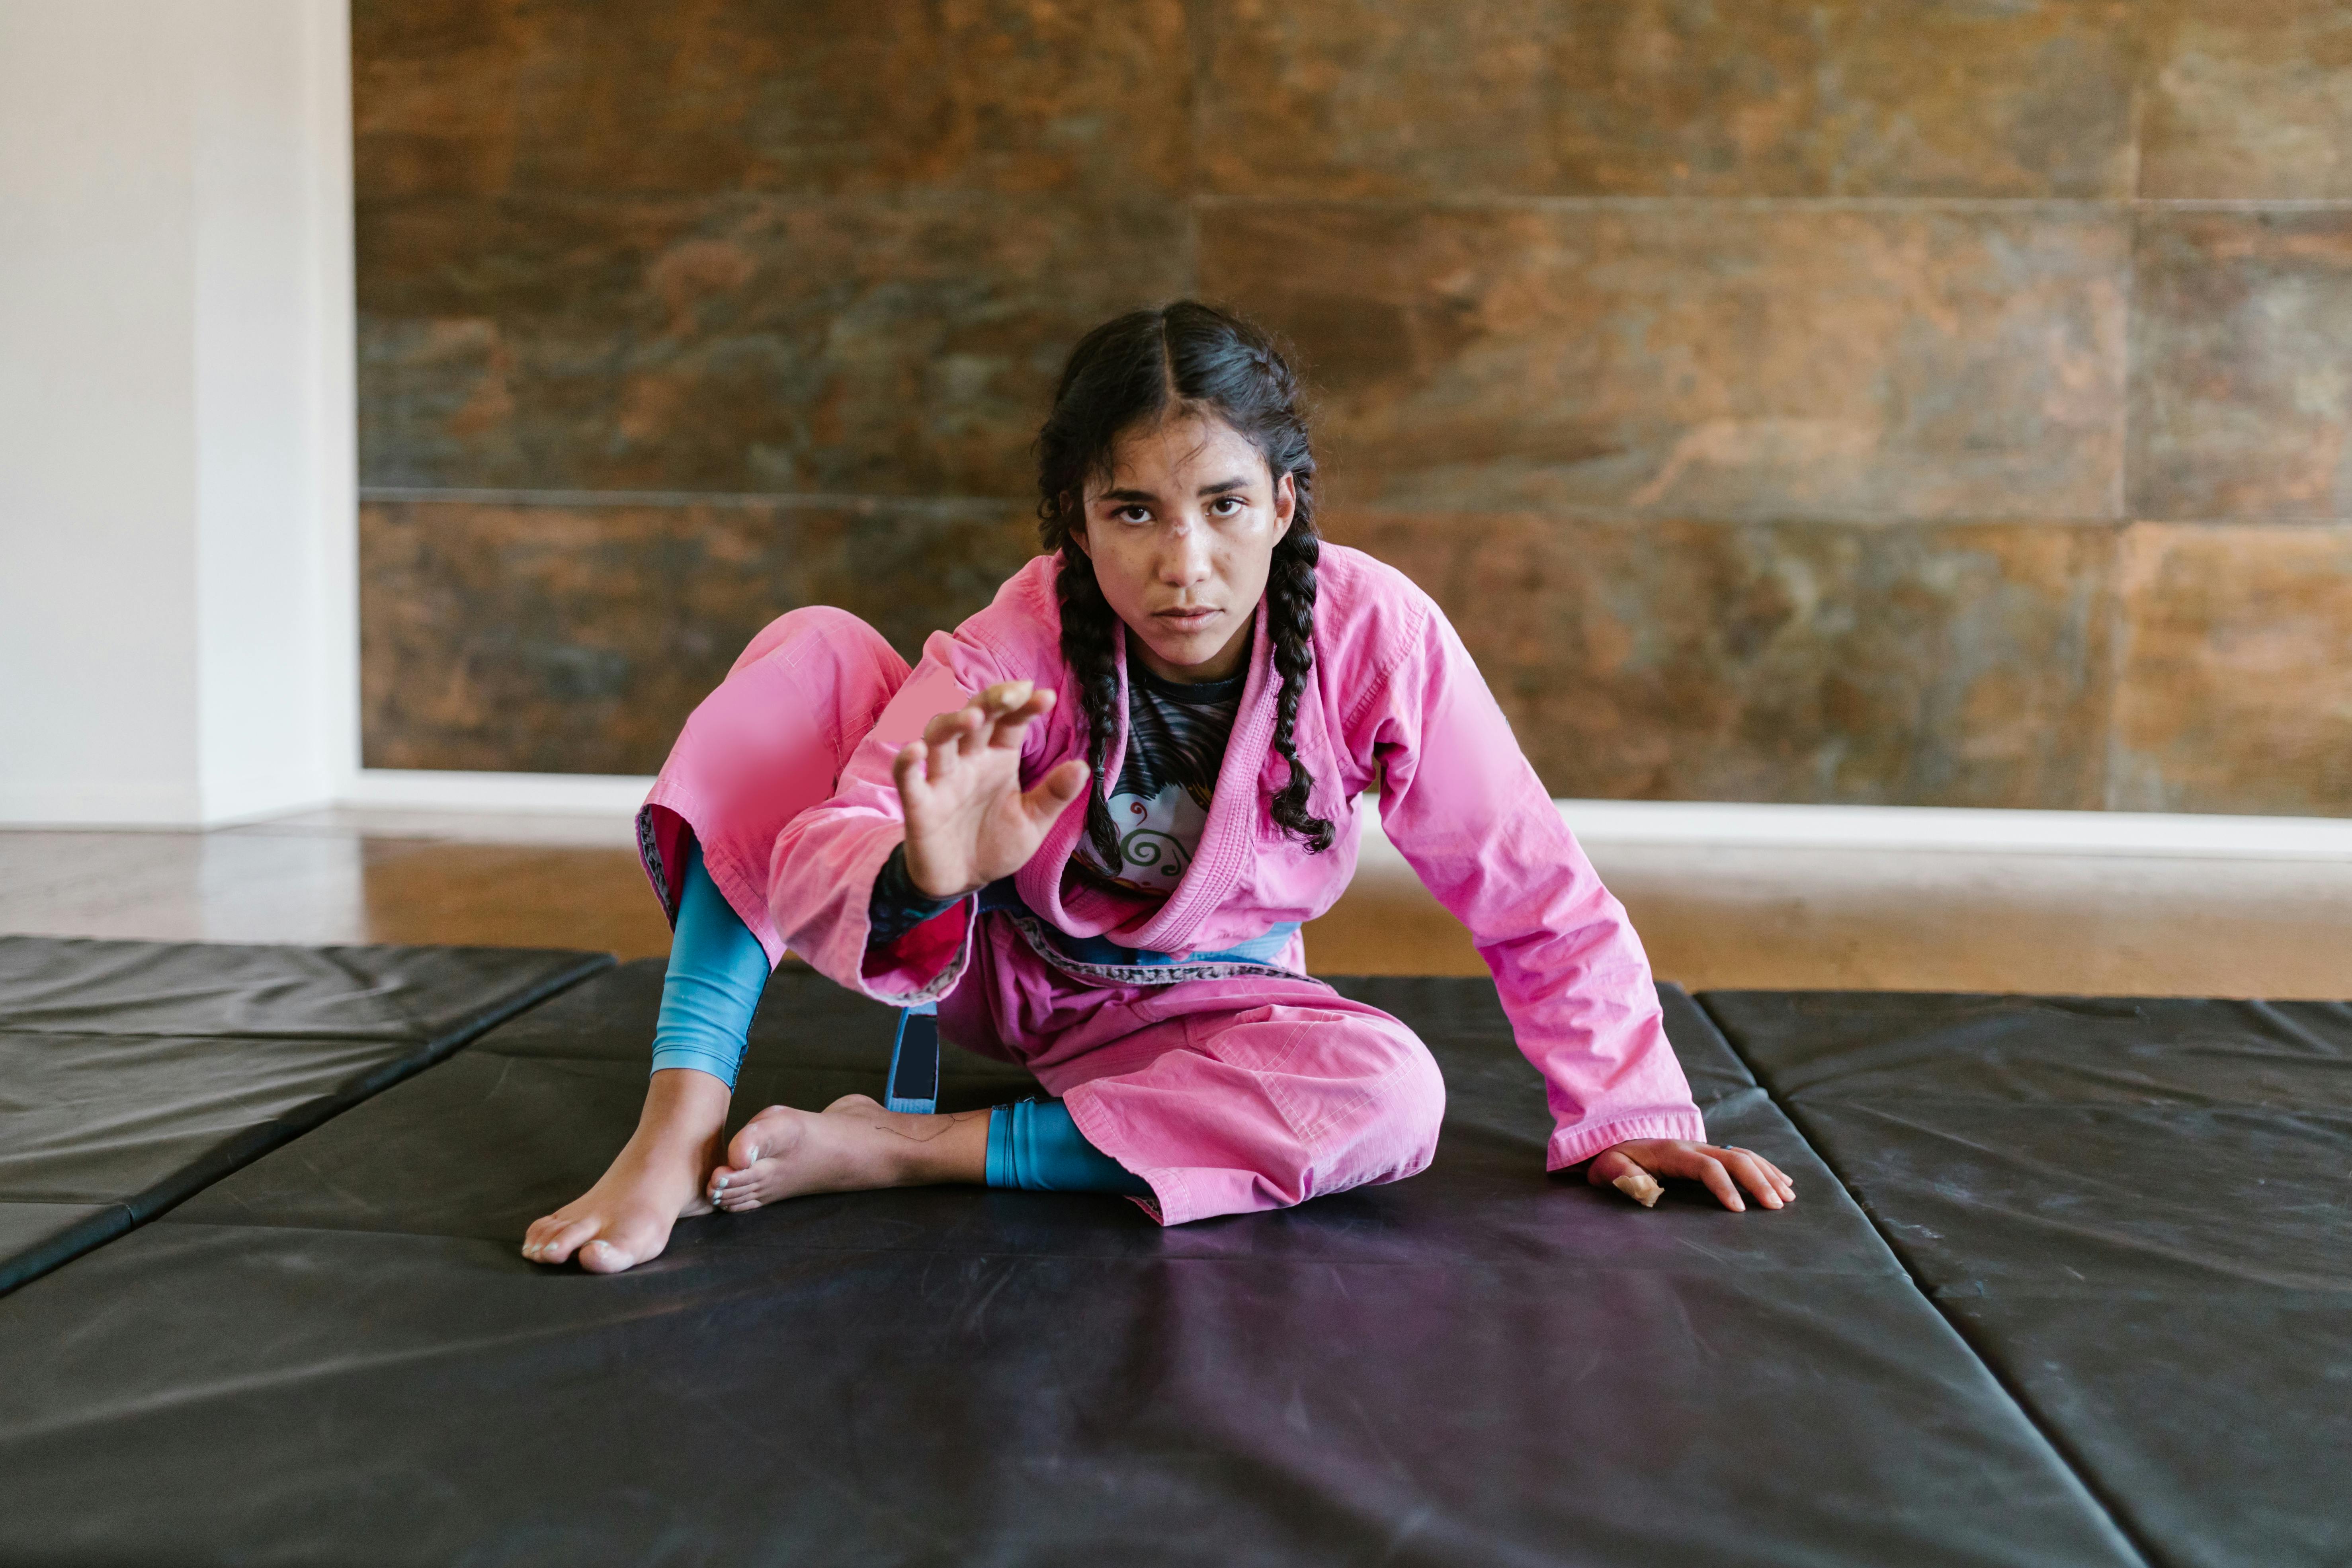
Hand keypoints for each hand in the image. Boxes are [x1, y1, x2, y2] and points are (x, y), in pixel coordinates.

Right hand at [893, 680, 1090, 900]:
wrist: (964, 881)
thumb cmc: (997, 844)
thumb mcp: (1033, 822)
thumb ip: (1054, 795)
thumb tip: (1084, 767)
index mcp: (998, 759)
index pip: (1010, 723)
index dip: (1025, 707)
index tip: (1046, 697)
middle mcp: (969, 761)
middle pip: (974, 718)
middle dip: (991, 701)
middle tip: (1012, 694)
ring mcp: (941, 779)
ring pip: (939, 738)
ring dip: (952, 723)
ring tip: (973, 718)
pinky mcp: (919, 805)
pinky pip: (908, 778)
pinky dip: (907, 763)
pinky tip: (915, 751)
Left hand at [1589, 1139, 1794, 1211]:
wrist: (1615, 1143)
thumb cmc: (1613, 1162)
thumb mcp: (1611, 1169)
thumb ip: (1626, 1177)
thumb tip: (1646, 1189)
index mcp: (1673, 1153)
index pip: (1707, 1166)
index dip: (1724, 1186)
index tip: (1738, 1210)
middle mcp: (1694, 1147)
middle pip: (1734, 1157)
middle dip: (1758, 1180)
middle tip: (1776, 1206)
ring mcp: (1705, 1148)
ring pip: (1744, 1155)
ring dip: (1768, 1174)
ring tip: (1788, 1198)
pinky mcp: (1710, 1154)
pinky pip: (1744, 1156)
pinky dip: (1767, 1168)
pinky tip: (1784, 1182)